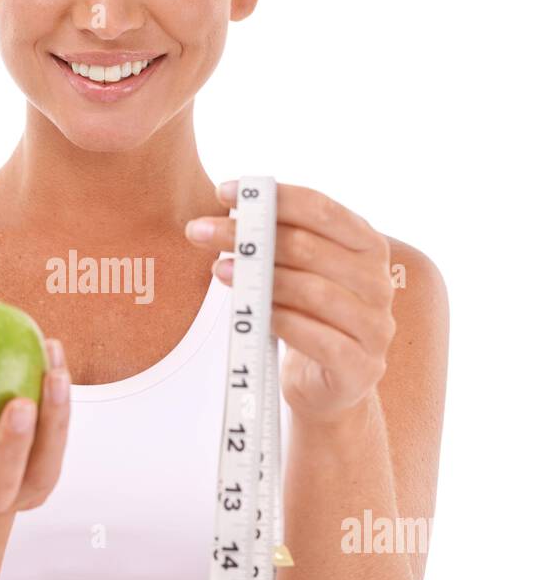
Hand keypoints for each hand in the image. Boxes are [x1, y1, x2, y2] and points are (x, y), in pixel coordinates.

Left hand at [185, 183, 395, 420]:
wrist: (327, 387)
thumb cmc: (308, 319)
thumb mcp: (299, 274)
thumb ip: (279, 243)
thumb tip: (232, 211)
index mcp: (368, 247)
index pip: (323, 209)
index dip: (273, 197)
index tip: (223, 192)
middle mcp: (378, 283)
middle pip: (308, 248)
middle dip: (248, 236)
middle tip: (201, 231)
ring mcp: (374, 326)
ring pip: (313, 291)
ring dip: (259, 279)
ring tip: (218, 269)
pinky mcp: (360, 367)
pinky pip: (317, 338)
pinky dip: (280, 321)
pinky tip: (251, 313)